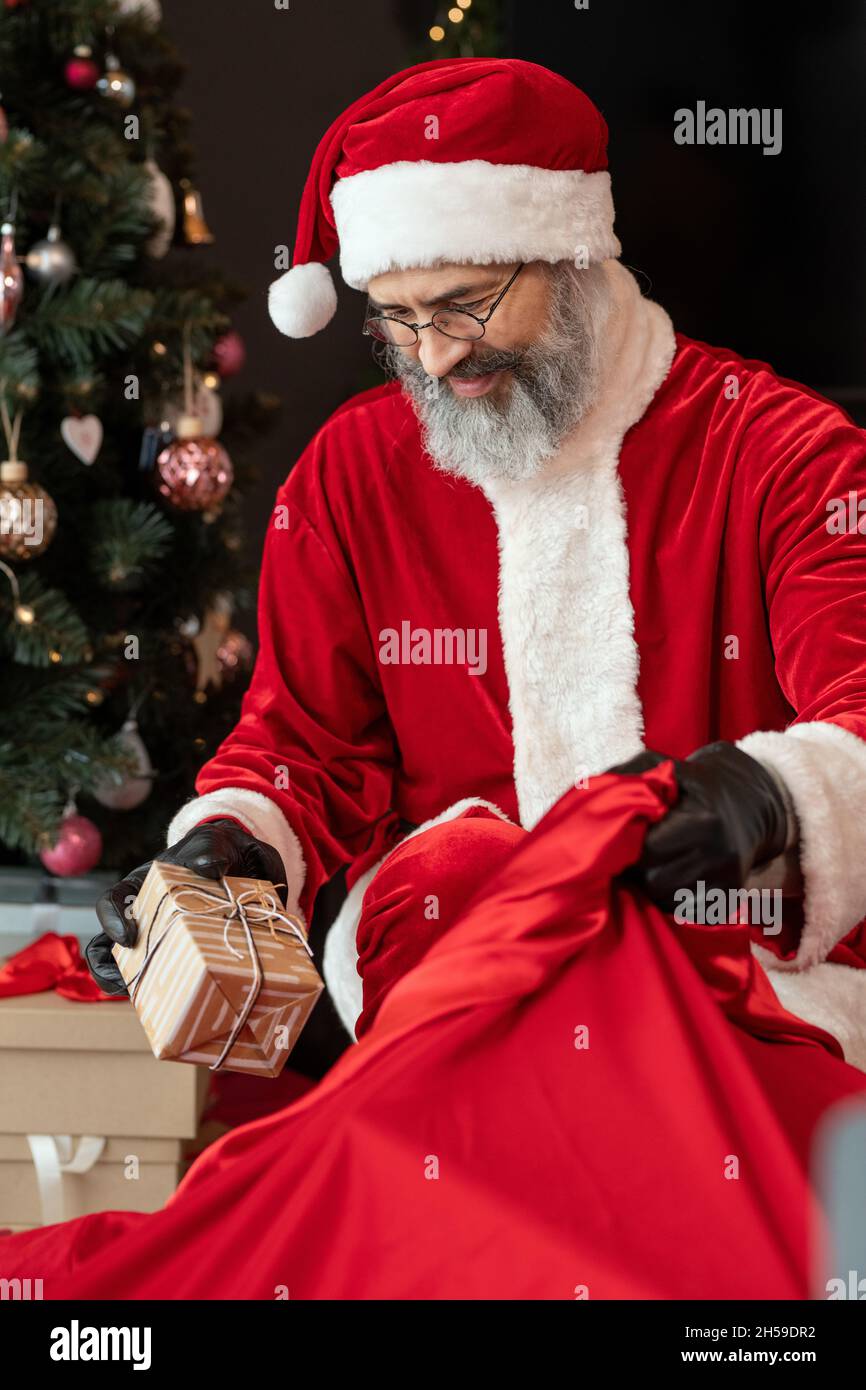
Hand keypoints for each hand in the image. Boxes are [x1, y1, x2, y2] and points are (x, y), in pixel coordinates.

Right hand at [85, 818, 287, 995]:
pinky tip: (183, 999)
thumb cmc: (217, 850)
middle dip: (110, 966)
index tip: (128, 936)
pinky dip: (168, 991)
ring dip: (132, 984)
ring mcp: (162, 938)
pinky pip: (166, 977)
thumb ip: (209, 849)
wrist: (243, 865)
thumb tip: (210, 867)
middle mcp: (145, 916)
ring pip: (132, 967)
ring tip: (142, 999)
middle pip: (110, 945)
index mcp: (142, 886)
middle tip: (124, 982)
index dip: (111, 920)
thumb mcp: (213, 842)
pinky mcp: (183, 955)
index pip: (112, 902)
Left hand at [606, 742, 788, 914]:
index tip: (620, 837)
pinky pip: (683, 911)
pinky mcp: (728, 899)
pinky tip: (670, 874)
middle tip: (630, 853)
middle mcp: (720, 854)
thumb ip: (627, 775)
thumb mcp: (663, 766)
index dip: (627, 845)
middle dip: (635, 868)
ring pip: (666, 899)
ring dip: (649, 884)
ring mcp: (727, 880)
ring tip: (651, 862)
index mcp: (704, 819)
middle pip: (654, 880)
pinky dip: (669, 896)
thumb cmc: (693, 784)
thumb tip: (590, 795)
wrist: (750, 802)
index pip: (648, 849)